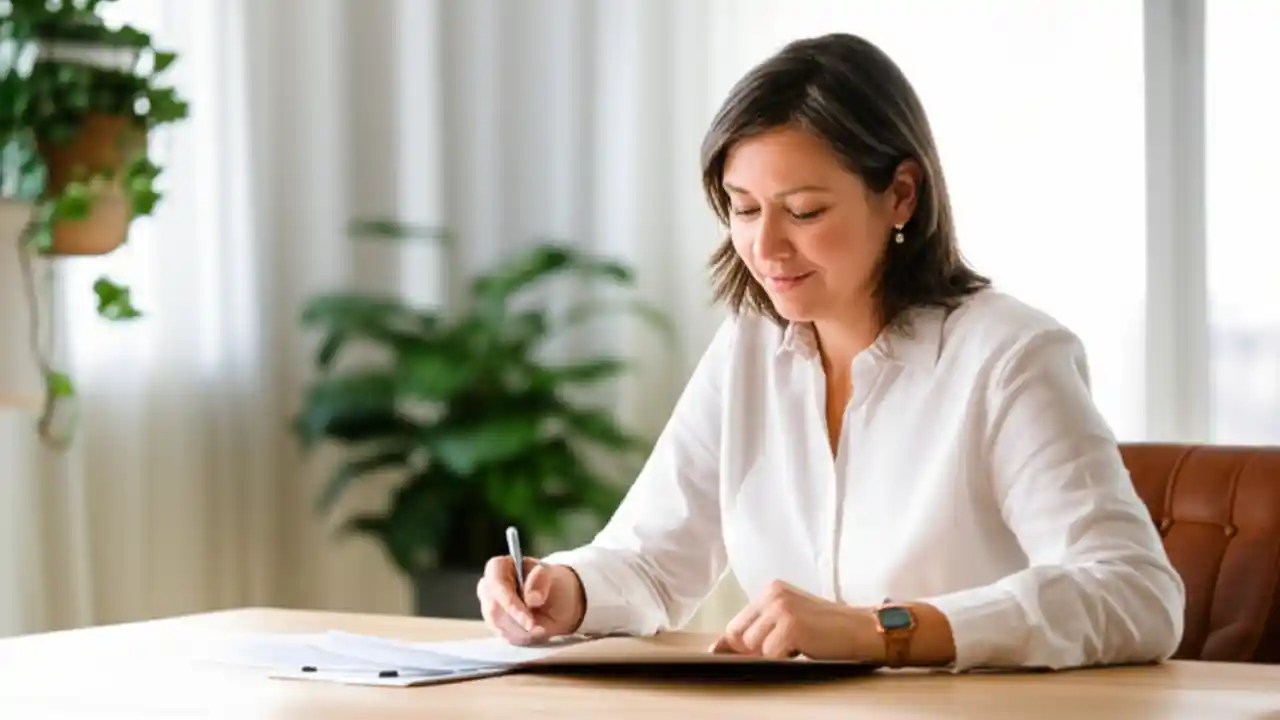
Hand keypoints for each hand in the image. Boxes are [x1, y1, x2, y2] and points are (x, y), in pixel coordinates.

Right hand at [476, 556, 585, 644]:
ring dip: (524, 632)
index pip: (496, 584)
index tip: (529, 620)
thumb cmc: (549, 582)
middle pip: (494, 610)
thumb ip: (541, 581)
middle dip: (519, 623)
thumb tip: (532, 598)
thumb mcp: (551, 575)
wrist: (556, 599)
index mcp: (498, 567)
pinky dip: (524, 638)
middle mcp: (488, 588)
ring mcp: (489, 608)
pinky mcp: (496, 626)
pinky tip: (537, 632)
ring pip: (500, 627)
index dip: (510, 603)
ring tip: (543, 629)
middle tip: (541, 629)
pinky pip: (506, 637)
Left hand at [711, 580, 885, 660]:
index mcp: (771, 590)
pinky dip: (785, 660)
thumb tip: (719, 647)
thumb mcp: (790, 620)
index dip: (736, 645)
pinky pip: (771, 656)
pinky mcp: (790, 626)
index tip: (736, 656)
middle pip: (739, 636)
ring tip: (796, 647)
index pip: (736, 623)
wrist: (862, 629)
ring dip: (771, 655)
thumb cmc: (828, 629)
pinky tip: (804, 649)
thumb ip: (761, 628)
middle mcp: (772, 595)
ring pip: (753, 647)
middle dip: (754, 651)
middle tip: (782, 651)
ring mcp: (781, 609)